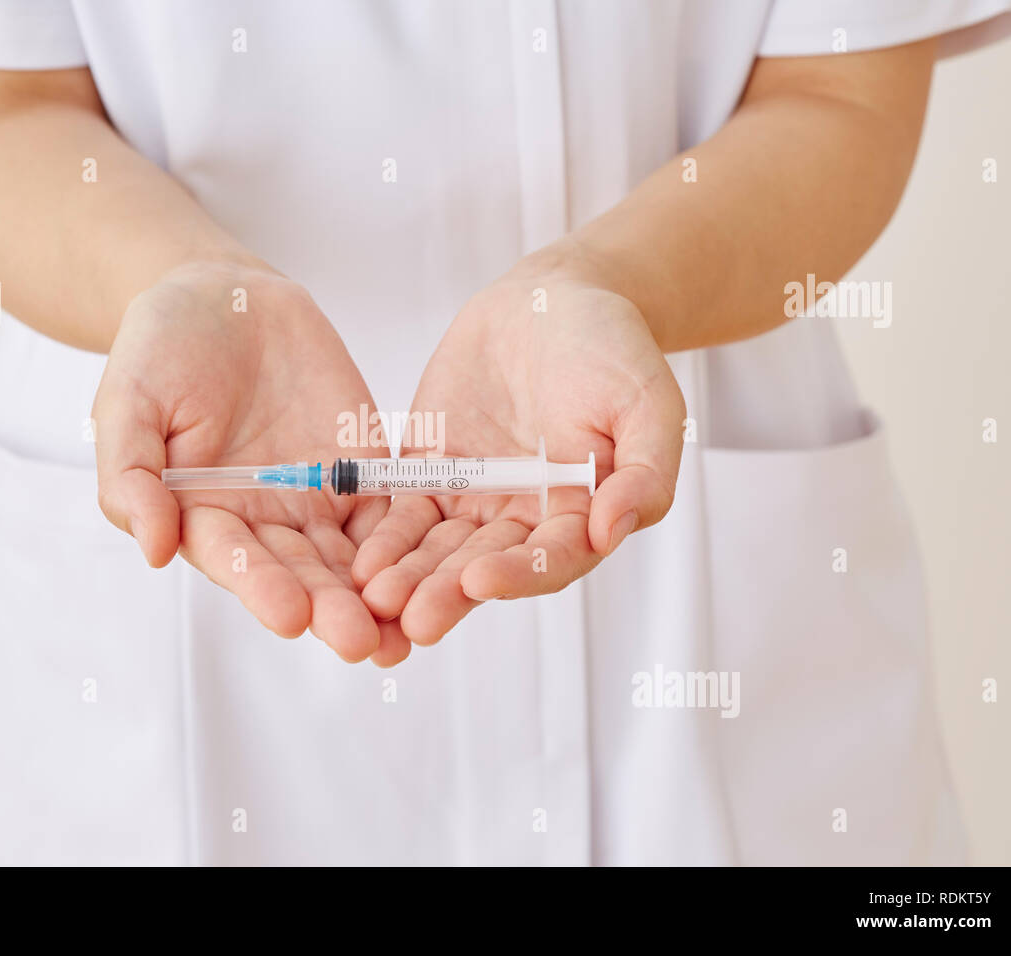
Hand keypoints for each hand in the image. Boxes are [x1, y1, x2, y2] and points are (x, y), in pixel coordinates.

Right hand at [92, 262, 404, 664]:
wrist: (222, 298)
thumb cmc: (158, 349)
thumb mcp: (126, 403)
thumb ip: (133, 474)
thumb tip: (152, 548)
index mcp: (203, 515)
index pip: (235, 560)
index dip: (262, 588)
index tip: (291, 617)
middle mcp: (262, 520)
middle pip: (301, 573)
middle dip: (331, 609)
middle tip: (363, 644)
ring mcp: (314, 497)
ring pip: (351, 557)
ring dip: (377, 596)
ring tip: (405, 634)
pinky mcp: (359, 468)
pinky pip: (390, 507)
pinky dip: (411, 540)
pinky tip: (436, 570)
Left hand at [351, 264, 684, 646]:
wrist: (552, 300)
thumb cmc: (612, 349)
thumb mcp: (649, 403)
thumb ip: (644, 471)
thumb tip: (612, 528)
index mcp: (582, 513)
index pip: (551, 560)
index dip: (519, 573)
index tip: (482, 580)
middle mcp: (524, 518)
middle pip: (485, 566)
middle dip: (449, 593)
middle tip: (414, 620)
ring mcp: (474, 499)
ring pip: (439, 550)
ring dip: (410, 578)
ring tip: (377, 599)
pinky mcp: (430, 474)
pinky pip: (403, 513)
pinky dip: (384, 538)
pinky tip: (361, 562)